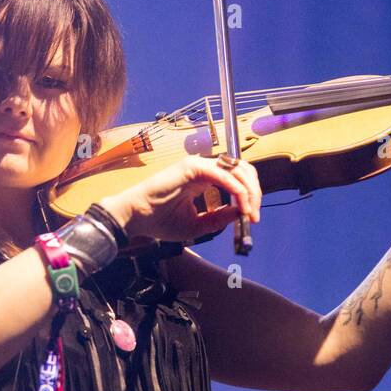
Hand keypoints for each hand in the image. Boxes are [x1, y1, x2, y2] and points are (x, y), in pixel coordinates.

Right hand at [96, 155, 261, 244]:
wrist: (136, 218)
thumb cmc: (160, 221)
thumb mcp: (197, 224)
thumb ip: (219, 218)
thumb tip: (242, 212)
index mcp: (204, 179)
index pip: (236, 179)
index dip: (250, 196)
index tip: (252, 218)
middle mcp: (203, 168)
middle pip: (242, 170)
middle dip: (254, 192)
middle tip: (254, 215)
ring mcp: (197, 165)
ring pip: (236, 169)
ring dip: (248, 191)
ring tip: (249, 211)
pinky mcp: (191, 167)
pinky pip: (221, 174)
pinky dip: (234, 189)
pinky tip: (240, 204)